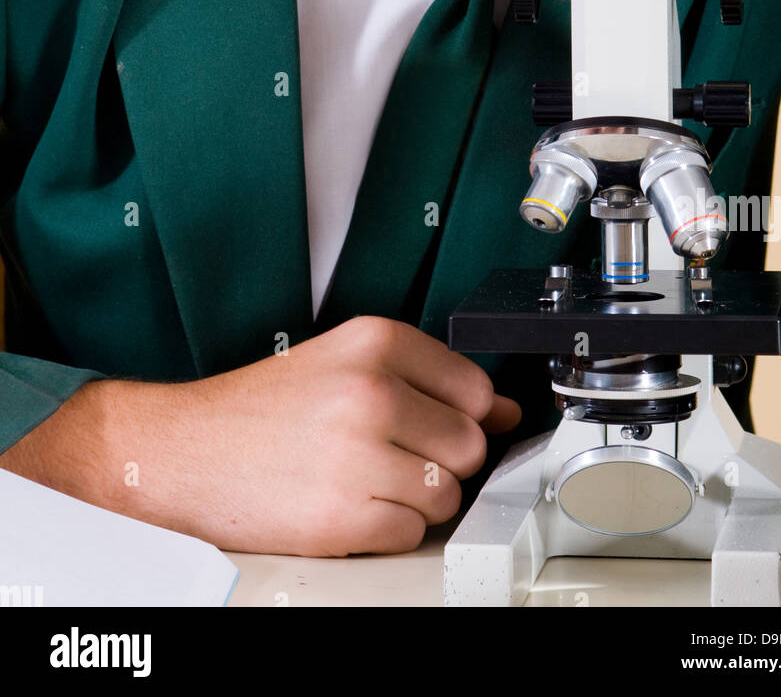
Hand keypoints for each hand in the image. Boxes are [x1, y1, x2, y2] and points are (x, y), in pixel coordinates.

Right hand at [0, 316, 520, 558]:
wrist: (181, 451)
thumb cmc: (259, 410)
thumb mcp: (343, 365)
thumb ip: (427, 381)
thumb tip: (503, 410)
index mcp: (375, 342)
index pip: (476, 387)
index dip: (463, 415)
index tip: (441, 426)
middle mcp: (372, 392)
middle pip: (469, 445)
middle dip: (440, 461)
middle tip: (391, 457)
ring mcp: (358, 454)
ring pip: (447, 495)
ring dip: (415, 500)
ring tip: (365, 481)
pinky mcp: (343, 516)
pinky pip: (411, 534)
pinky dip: (387, 531)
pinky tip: (349, 507)